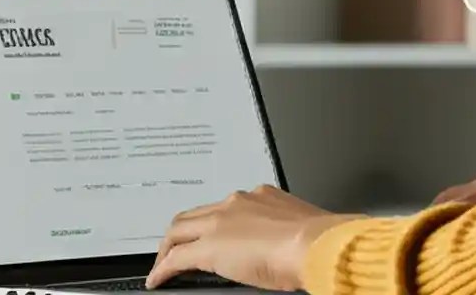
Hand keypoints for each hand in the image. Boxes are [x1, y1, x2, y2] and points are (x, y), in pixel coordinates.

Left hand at [147, 185, 363, 291]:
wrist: (314, 244)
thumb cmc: (317, 240)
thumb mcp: (298, 227)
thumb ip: (283, 229)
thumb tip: (285, 244)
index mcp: (261, 196)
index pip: (225, 207)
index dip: (212, 222)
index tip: (211, 233)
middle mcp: (237, 202)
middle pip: (194, 214)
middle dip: (182, 231)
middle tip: (175, 247)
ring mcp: (219, 222)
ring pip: (179, 230)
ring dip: (169, 246)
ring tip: (165, 263)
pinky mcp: (207, 247)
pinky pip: (176, 258)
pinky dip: (163, 268)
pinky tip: (158, 280)